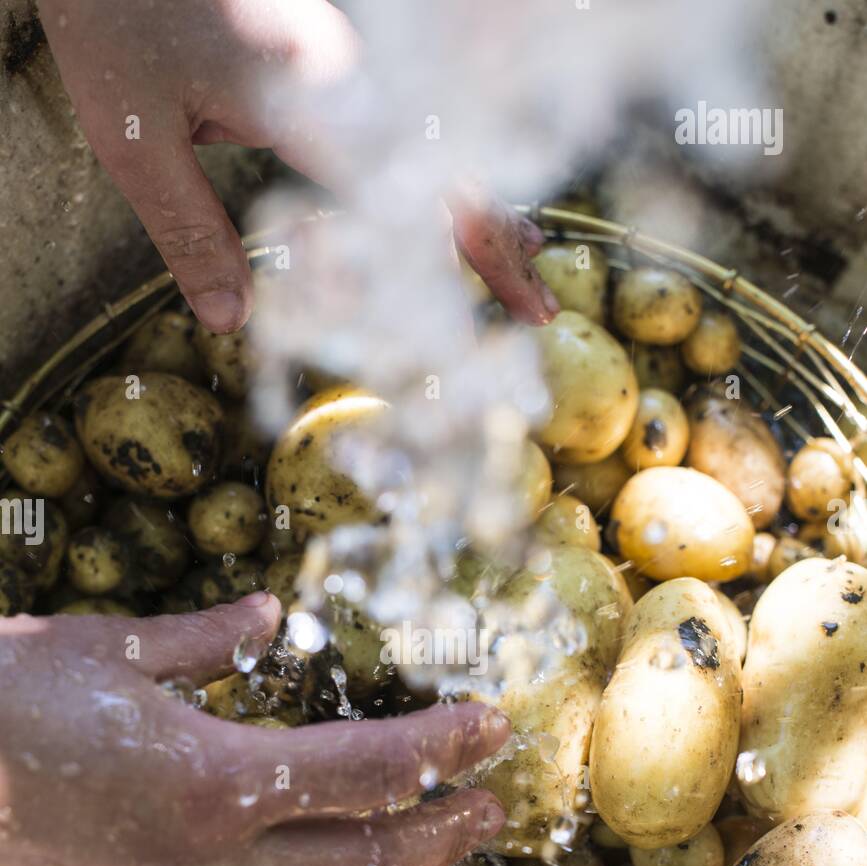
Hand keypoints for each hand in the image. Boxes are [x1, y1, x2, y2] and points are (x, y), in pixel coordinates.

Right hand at [0, 594, 508, 865]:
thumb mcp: (105, 647)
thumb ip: (205, 640)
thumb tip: (270, 611)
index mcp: (221, 775)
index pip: (369, 769)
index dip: (442, 749)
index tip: (493, 729)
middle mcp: (212, 858)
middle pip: (363, 858)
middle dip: (442, 834)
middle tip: (492, 812)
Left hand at [37, 0, 556, 330]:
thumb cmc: (112, 13)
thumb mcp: (134, 135)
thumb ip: (188, 230)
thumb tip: (231, 322)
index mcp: (311, 93)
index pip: (409, 196)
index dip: (464, 261)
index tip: (503, 313)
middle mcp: (349, 69)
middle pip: (449, 166)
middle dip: (495, 241)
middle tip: (537, 309)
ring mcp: (348, 54)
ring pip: (440, 140)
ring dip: (483, 204)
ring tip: (526, 259)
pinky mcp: (332, 49)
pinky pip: (410, 122)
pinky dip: (447, 169)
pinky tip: (463, 198)